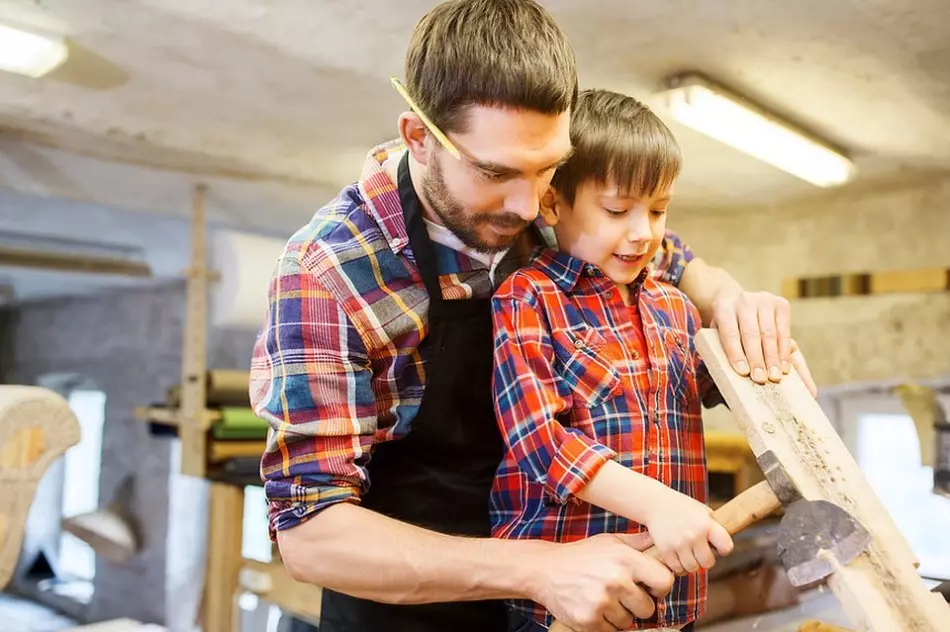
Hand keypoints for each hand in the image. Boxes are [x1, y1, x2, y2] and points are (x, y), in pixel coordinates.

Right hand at [530, 533, 673, 631]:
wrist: (544, 569)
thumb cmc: (581, 555)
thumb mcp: (609, 541)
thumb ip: (637, 543)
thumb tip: (661, 542)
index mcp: (625, 559)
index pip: (665, 581)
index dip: (659, 587)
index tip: (649, 587)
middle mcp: (616, 580)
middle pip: (648, 608)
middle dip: (636, 604)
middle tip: (620, 594)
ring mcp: (602, 602)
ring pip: (629, 622)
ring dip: (619, 615)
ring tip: (602, 598)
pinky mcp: (589, 620)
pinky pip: (611, 631)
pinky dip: (604, 623)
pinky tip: (593, 607)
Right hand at [642, 488, 732, 575]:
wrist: (655, 503)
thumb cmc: (682, 507)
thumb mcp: (702, 511)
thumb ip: (714, 527)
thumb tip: (725, 547)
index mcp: (706, 524)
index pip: (726, 547)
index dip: (723, 549)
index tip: (717, 545)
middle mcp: (694, 535)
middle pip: (708, 563)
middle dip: (705, 559)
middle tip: (700, 551)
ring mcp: (679, 543)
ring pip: (692, 568)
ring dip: (692, 563)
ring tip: (688, 553)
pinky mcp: (665, 549)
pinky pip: (677, 569)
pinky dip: (678, 566)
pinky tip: (678, 556)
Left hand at [710, 290, 817, 396]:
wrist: (737, 302)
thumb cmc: (726, 329)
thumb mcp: (717, 336)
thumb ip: (719, 352)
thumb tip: (723, 384)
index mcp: (723, 308)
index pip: (729, 333)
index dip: (736, 353)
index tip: (743, 372)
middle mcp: (744, 300)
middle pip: (752, 334)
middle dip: (757, 359)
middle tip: (761, 380)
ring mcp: (764, 299)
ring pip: (771, 333)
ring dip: (774, 358)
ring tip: (775, 377)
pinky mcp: (781, 304)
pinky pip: (785, 332)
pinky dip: (785, 352)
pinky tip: (785, 367)